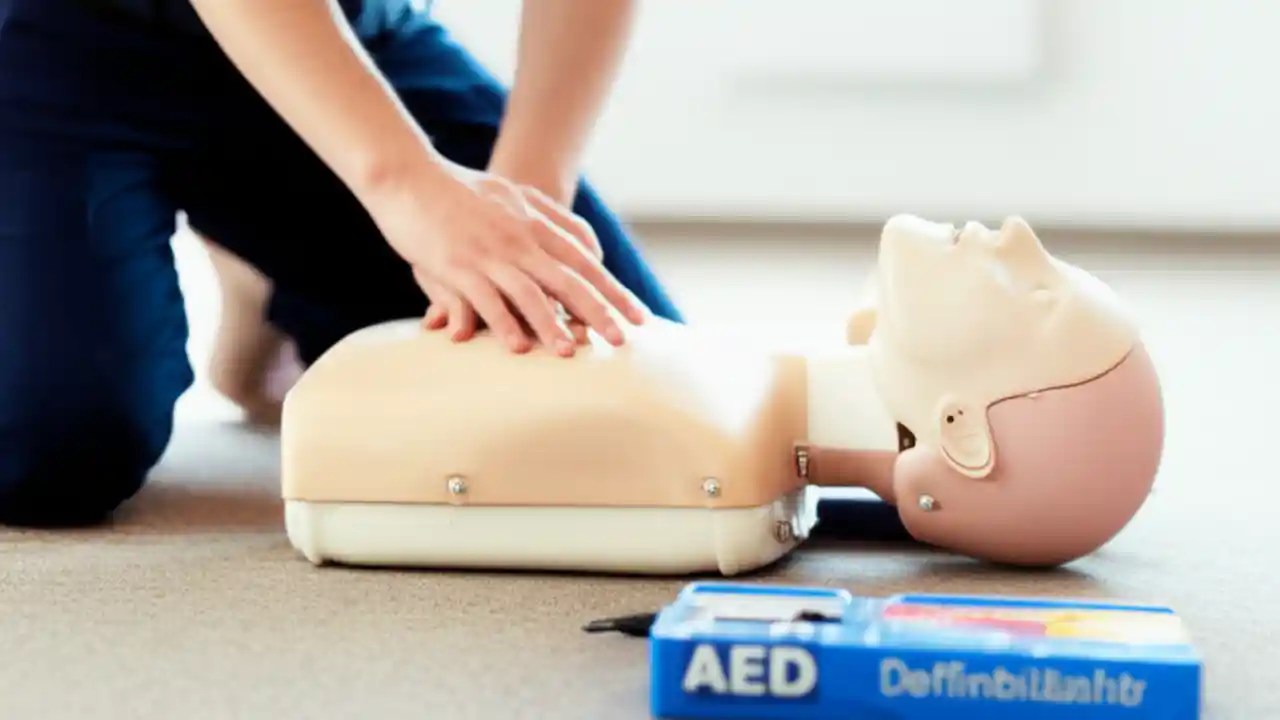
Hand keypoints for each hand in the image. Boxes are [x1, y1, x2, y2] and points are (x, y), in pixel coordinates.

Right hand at [369, 161, 645, 355]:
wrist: (408, 175)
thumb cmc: (462, 190)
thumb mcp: (515, 195)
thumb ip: (553, 219)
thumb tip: (590, 247)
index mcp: (535, 222)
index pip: (584, 261)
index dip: (612, 289)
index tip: (637, 315)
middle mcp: (519, 238)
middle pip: (567, 279)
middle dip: (598, 312)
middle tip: (622, 340)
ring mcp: (489, 252)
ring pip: (530, 293)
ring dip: (551, 325)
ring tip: (569, 353)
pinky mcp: (457, 264)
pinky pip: (486, 299)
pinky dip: (502, 323)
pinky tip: (517, 347)